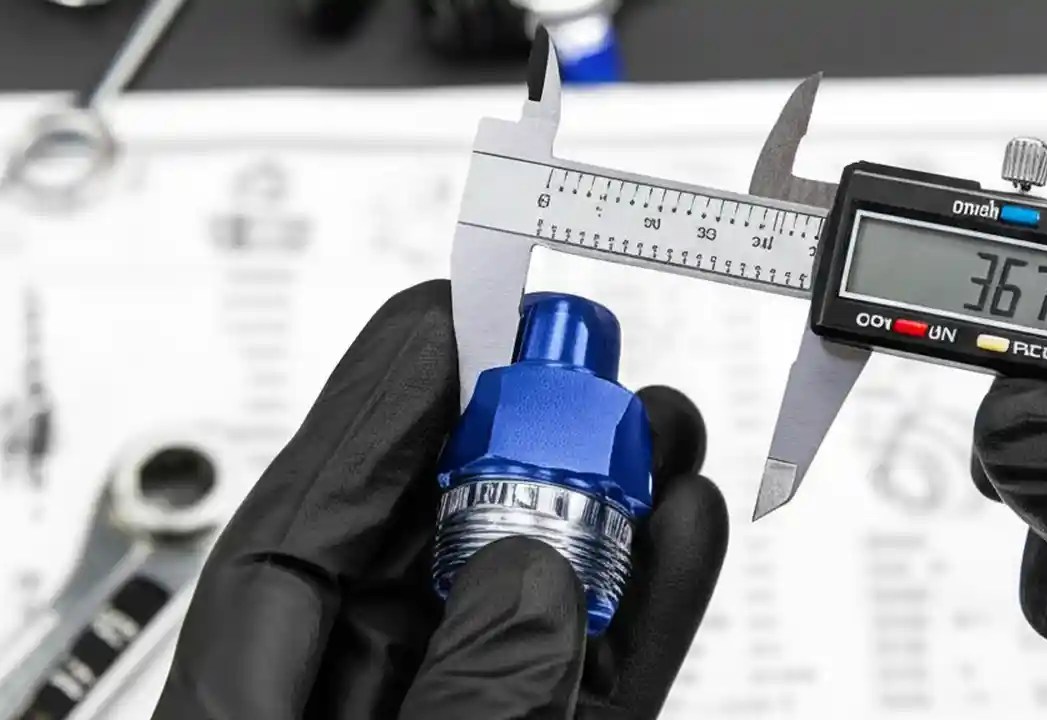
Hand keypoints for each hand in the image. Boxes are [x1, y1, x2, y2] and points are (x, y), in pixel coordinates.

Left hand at [150, 279, 728, 719]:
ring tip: (664, 431)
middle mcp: (361, 700)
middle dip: (517, 436)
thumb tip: (530, 577)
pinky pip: (604, 671)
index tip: (451, 312)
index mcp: (263, 703)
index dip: (378, 402)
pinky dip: (654, 601)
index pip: (301, 523)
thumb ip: (457, 697)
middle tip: (582, 363)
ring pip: (534, 595)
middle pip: (430, 537)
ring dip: (608, 504)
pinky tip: (687, 530)